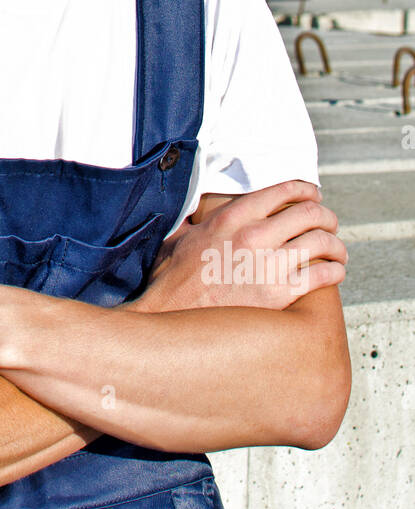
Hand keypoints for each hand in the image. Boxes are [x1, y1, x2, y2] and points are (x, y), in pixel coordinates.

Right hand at [128, 180, 347, 313]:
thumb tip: (193, 214)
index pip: (285, 190)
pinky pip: (324, 275)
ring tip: (336, 251)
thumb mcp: (178, 238)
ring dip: (336, 245)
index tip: (314, 196)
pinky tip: (333, 273)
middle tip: (329, 225)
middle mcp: (254, 235)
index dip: (307, 190)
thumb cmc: (171, 282)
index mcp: (232, 217)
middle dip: (327, 217)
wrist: (171, 318)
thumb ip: (196, 222)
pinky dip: (335, 271)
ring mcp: (269, 264)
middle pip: (311, 213)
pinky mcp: (279, 294)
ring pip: (323, 242)